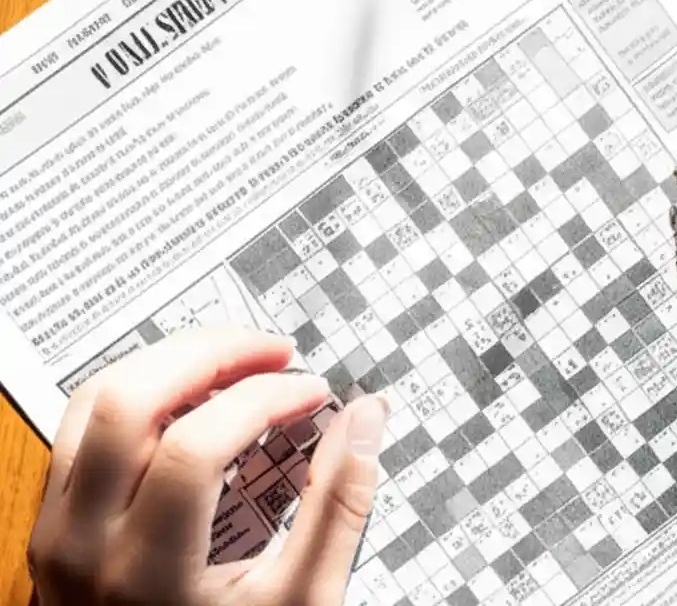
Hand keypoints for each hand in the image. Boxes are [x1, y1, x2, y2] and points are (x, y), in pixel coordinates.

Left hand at [27, 326, 386, 604]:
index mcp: (148, 570)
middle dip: (211, 354)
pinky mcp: (54, 520)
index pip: (195, 444)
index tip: (311, 392)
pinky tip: (192, 394)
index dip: (264, 398)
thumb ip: (338, 508)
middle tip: (273, 351)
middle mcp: (86, 543)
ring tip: (235, 362)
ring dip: (170, 362)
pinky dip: (139, 390)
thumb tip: (365, 419)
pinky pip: (80, 424)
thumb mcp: (300, 601)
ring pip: (94, 400)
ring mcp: (59, 530)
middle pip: (129, 401)